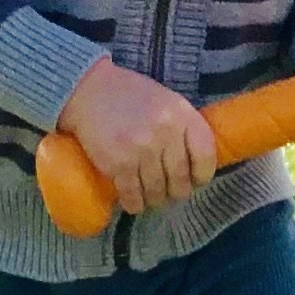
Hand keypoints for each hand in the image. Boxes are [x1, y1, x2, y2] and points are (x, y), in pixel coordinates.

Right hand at [59, 59, 217, 214]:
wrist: (88, 90)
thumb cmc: (130, 95)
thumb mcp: (166, 100)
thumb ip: (182, 126)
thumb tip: (194, 160)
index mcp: (182, 114)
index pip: (206, 155)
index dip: (203, 174)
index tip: (196, 180)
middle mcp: (166, 133)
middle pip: (181, 178)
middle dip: (177, 192)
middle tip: (171, 193)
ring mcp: (142, 150)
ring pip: (157, 190)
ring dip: (155, 200)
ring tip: (152, 199)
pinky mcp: (118, 164)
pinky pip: (133, 194)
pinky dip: (135, 204)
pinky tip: (134, 204)